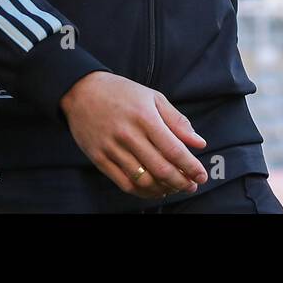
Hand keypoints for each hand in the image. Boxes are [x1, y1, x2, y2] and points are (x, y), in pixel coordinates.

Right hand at [59, 72, 208, 199]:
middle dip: (181, 182)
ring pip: (143, 180)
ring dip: (163, 189)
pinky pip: (124, 183)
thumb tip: (199, 143)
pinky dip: (142, 192)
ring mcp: (112, 148)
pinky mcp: (99, 158)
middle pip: (161, 169)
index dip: (191, 167)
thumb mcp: (152, 97)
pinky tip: (153, 189)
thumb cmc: (121, 92)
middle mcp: (128, 134)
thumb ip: (177, 121)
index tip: (202, 176)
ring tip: (173, 188)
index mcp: (145, 117)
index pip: (173, 149)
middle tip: (191, 186)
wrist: (81, 90)